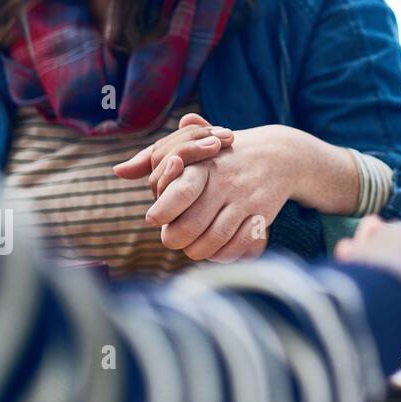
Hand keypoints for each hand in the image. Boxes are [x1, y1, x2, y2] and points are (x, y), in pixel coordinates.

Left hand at [118, 117, 315, 262]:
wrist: (281, 154)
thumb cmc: (226, 153)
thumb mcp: (194, 147)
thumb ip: (154, 158)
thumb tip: (118, 172)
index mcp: (205, 166)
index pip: (180, 192)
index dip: (162, 212)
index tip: (155, 219)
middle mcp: (225, 183)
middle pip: (190, 227)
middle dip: (174, 239)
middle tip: (173, 237)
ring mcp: (244, 200)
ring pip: (212, 241)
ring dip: (197, 250)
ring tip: (193, 246)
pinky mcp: (262, 215)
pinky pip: (237, 246)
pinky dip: (222, 254)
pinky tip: (217, 248)